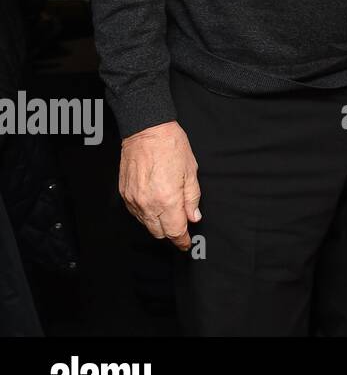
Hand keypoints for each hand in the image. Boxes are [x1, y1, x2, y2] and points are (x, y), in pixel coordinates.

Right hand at [119, 120, 200, 249]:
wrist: (147, 131)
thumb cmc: (170, 146)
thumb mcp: (191, 171)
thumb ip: (192, 198)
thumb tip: (193, 216)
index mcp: (167, 200)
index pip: (175, 231)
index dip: (182, 240)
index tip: (186, 244)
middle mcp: (148, 204)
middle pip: (159, 232)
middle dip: (171, 233)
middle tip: (181, 229)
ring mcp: (134, 200)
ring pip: (146, 225)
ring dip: (158, 225)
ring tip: (169, 215)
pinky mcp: (125, 195)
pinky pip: (136, 214)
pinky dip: (146, 215)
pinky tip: (155, 207)